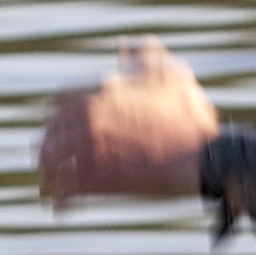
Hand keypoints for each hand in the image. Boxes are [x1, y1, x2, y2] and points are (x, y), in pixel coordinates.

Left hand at [36, 39, 221, 205]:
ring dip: (48, 177)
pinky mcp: (97, 181)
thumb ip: (146, 59)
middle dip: (49, 149)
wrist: (207, 159)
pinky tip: (61, 209)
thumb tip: (124, 45)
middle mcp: (90, 117)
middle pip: (51, 134)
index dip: (57, 119)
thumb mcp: (174, 79)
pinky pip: (64, 191)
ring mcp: (91, 149)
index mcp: (104, 91)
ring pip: (52, 163)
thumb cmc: (194, 121)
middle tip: (49, 163)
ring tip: (50, 190)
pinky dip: (59, 201)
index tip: (59, 130)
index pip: (59, 103)